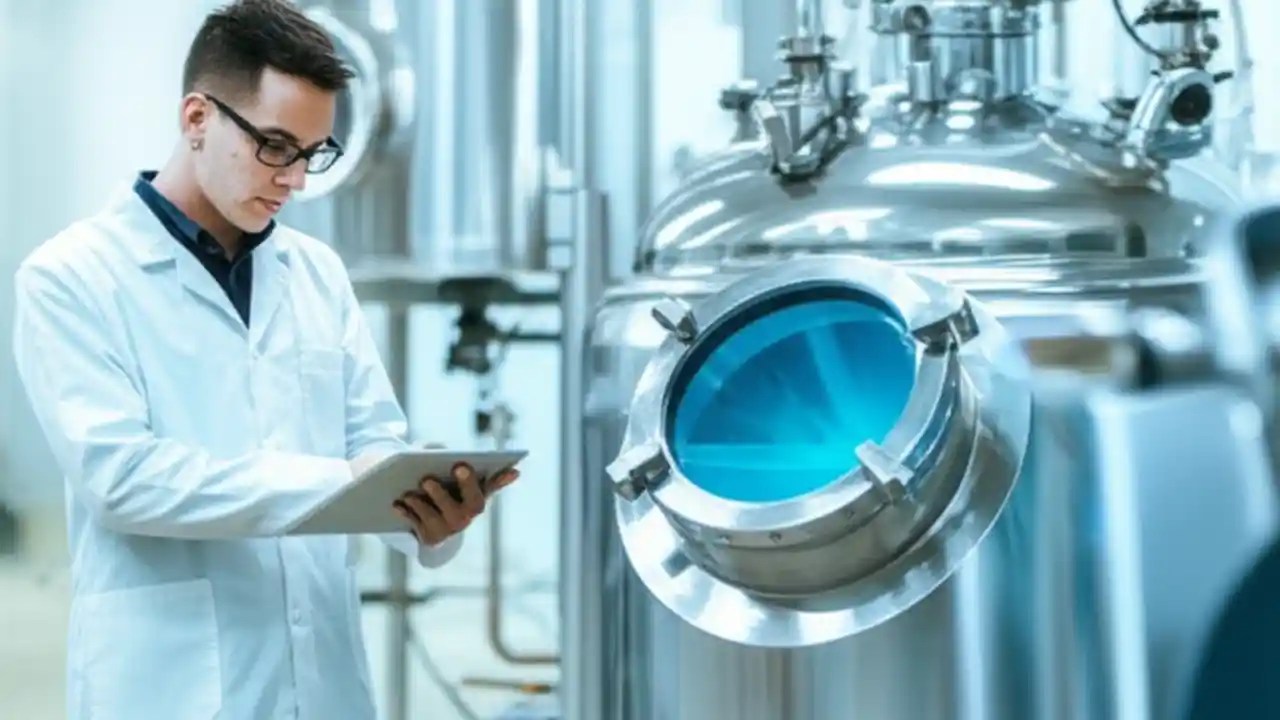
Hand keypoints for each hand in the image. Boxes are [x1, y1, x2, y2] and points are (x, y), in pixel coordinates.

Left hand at [392, 461, 520, 545]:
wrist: (433, 516)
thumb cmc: (444, 483)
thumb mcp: (447, 469)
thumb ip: (446, 456)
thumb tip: (437, 453)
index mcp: (479, 491)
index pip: (492, 484)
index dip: (491, 477)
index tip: (462, 465)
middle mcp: (469, 513)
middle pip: (467, 505)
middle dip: (446, 492)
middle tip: (426, 479)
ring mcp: (451, 527)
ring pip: (438, 519)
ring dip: (422, 506)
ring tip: (408, 494)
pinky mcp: (432, 538)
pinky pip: (419, 527)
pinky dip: (408, 515)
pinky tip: (397, 504)